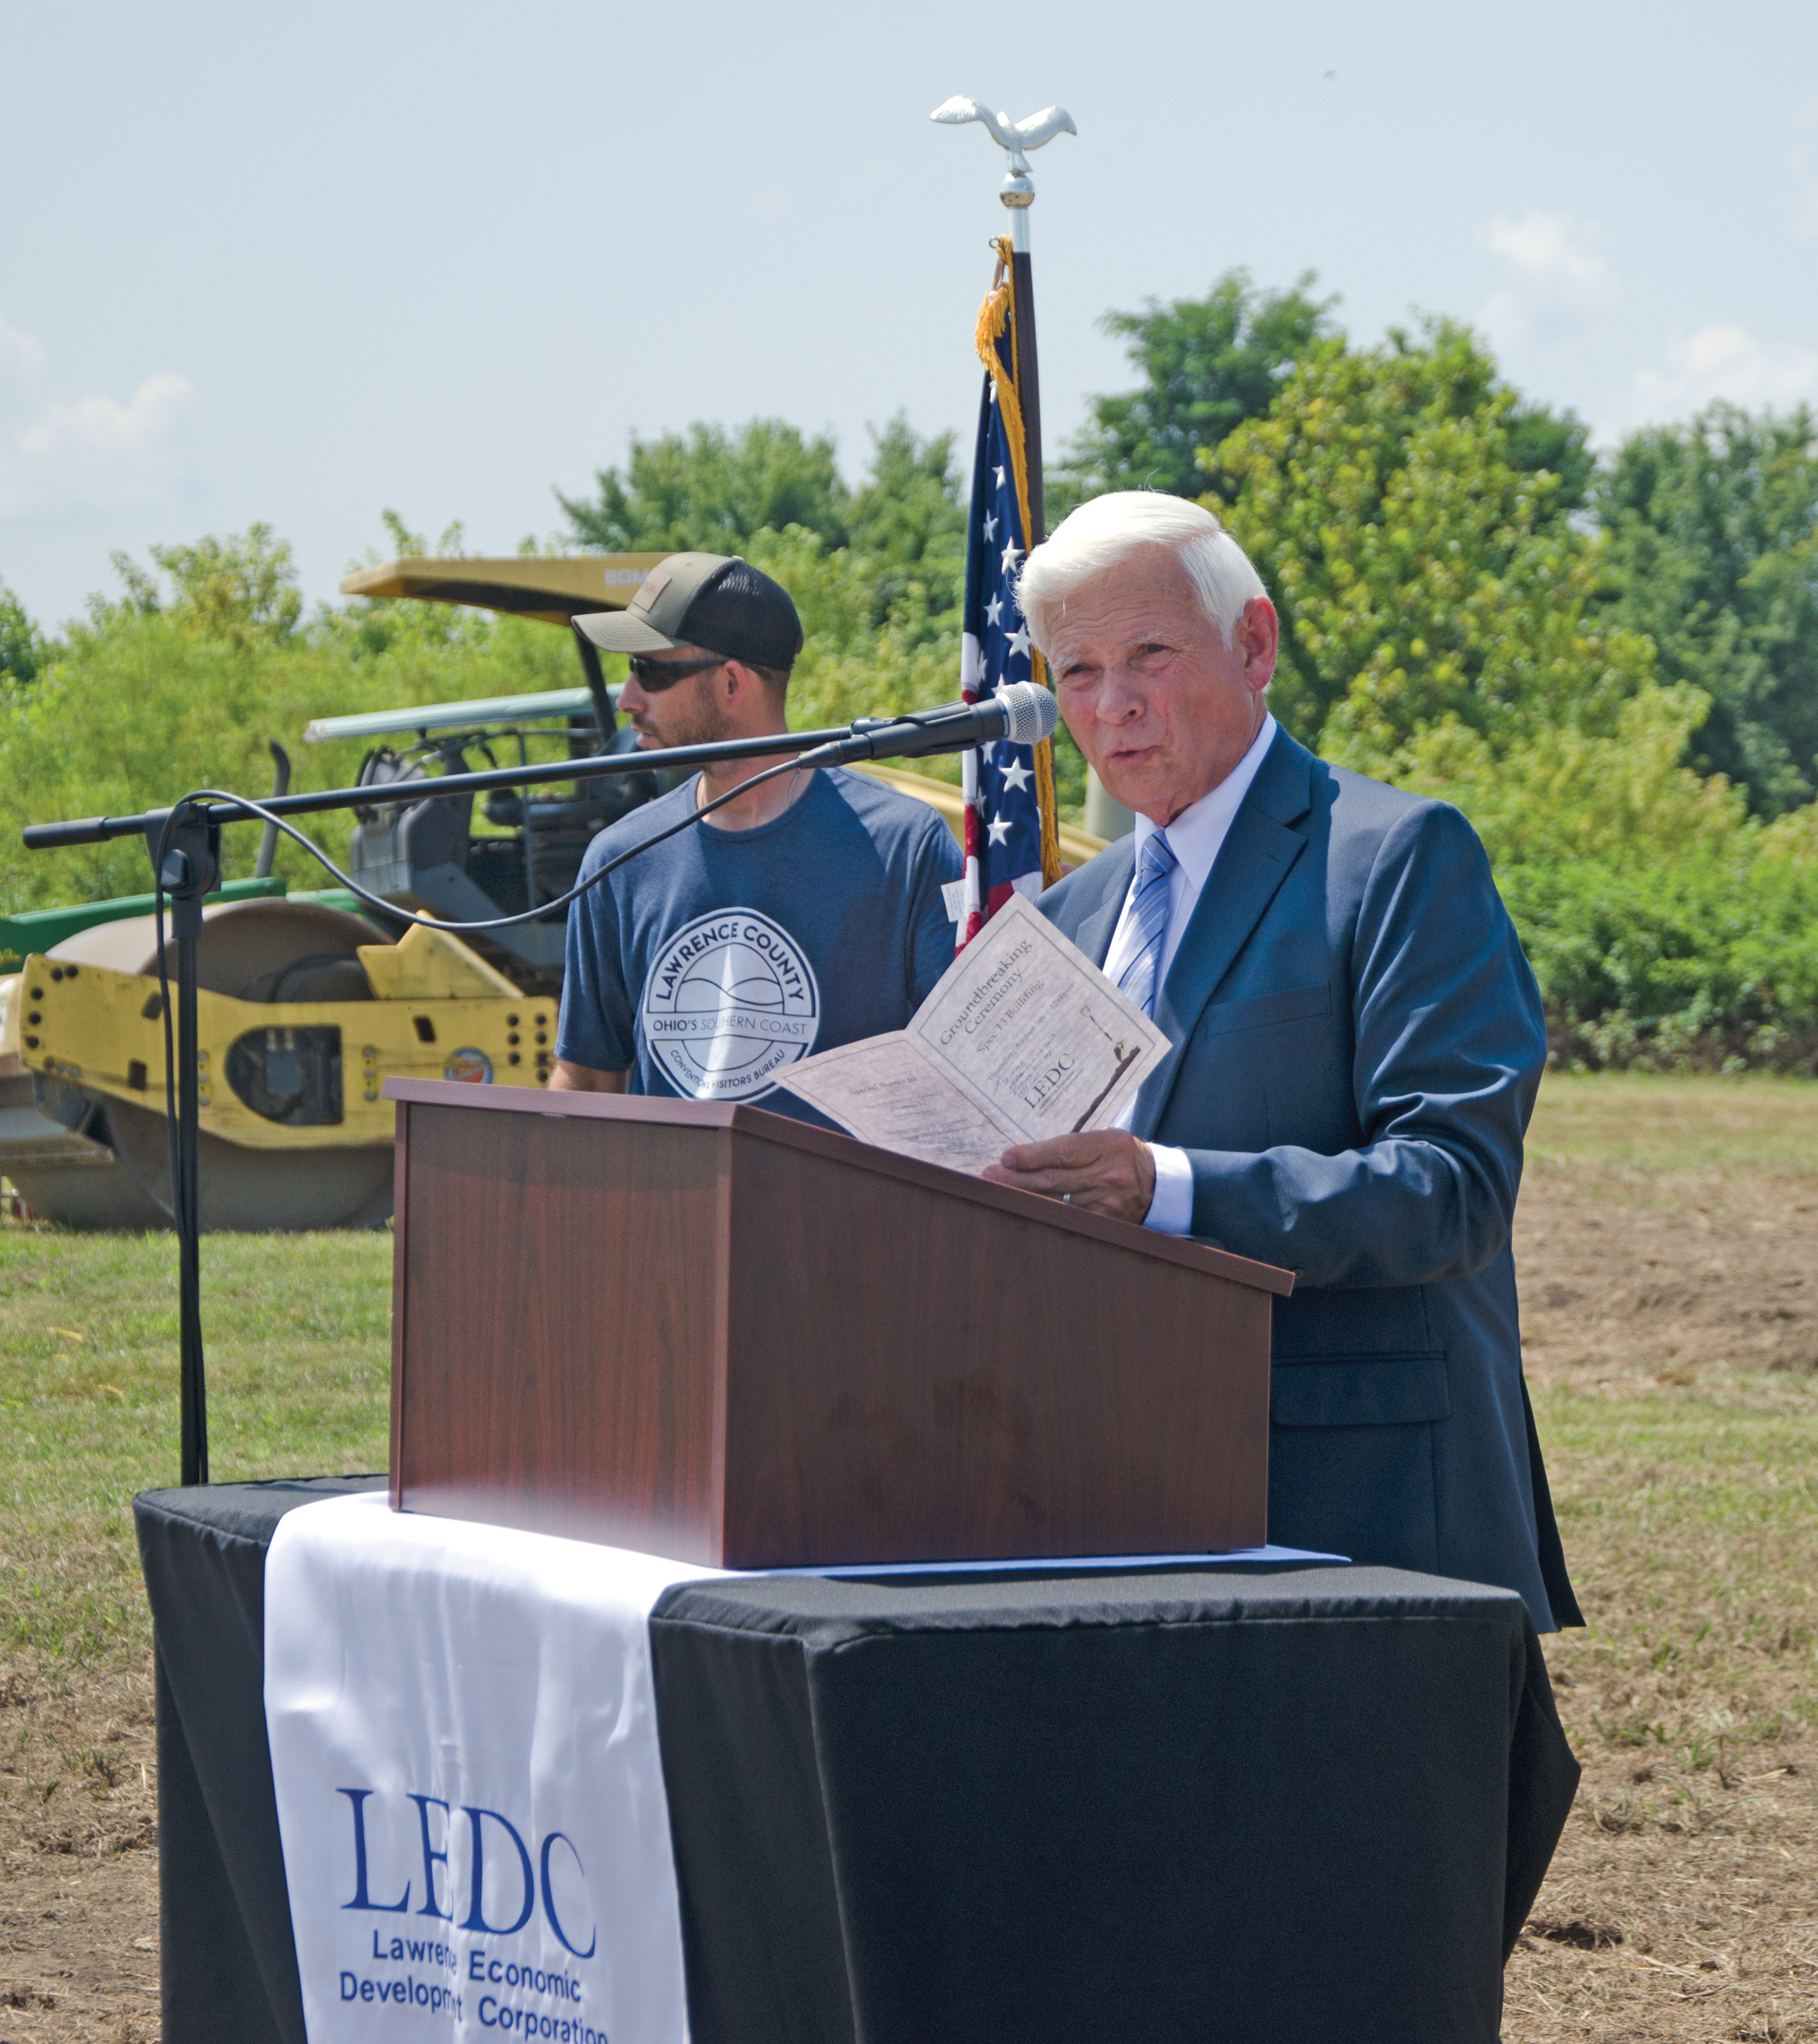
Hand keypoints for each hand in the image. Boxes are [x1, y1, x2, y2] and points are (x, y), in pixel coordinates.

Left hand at [982, 1130, 1155, 1223]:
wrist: (1159, 1185)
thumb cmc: (1121, 1156)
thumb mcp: (1103, 1140)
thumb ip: (1069, 1147)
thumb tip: (1023, 1157)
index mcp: (1109, 1146)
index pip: (1064, 1151)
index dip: (1033, 1155)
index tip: (1006, 1157)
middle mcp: (1109, 1175)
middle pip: (1055, 1179)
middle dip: (1017, 1178)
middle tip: (989, 1175)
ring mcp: (1107, 1203)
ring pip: (1057, 1203)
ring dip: (1024, 1197)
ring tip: (997, 1192)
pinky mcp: (1105, 1223)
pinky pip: (1069, 1219)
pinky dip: (1044, 1214)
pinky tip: (1024, 1211)